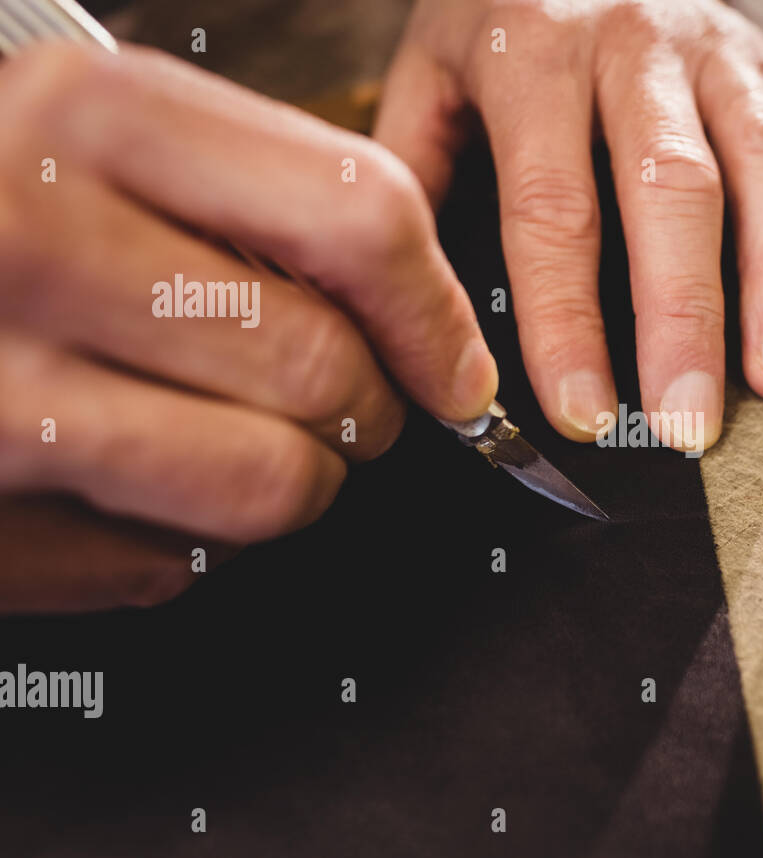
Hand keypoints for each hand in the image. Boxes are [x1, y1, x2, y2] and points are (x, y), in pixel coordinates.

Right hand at [0, 43, 497, 611]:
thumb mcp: (76, 136)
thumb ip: (237, 192)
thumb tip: (410, 307)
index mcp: (81, 117)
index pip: (359, 214)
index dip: (437, 309)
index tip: (454, 365)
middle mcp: (27, 242)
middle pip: (326, 370)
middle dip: (365, 412)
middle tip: (338, 409)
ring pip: (270, 487)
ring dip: (290, 488)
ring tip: (239, 452)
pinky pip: (161, 569)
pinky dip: (173, 549)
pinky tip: (118, 490)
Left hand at [375, 0, 762, 450]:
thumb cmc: (499, 17)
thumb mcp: (432, 72)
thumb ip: (419, 174)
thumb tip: (411, 308)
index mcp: (535, 48)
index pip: (554, 206)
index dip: (569, 321)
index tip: (582, 414)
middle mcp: (636, 39)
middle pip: (673, 191)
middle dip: (685, 319)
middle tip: (687, 424)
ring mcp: (717, 49)